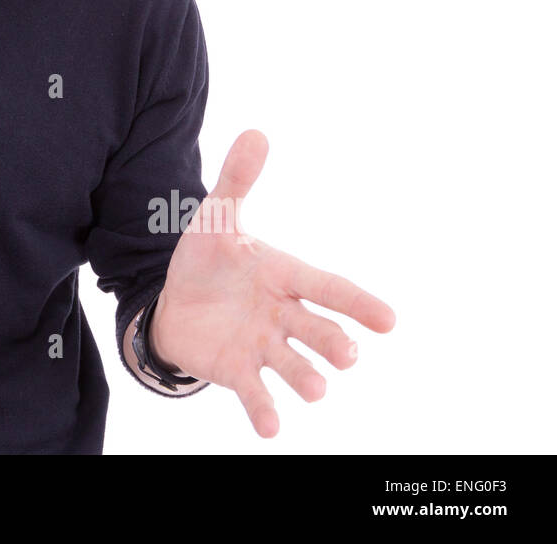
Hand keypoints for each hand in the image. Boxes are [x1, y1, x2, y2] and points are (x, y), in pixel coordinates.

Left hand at [148, 129, 395, 436]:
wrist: (171, 299)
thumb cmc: (206, 259)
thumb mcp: (216, 218)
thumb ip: (237, 180)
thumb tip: (257, 131)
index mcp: (284, 276)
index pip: (328, 287)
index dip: (358, 303)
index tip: (390, 321)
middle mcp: (281, 315)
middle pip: (316, 329)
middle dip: (334, 342)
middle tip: (349, 355)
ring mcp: (262, 346)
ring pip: (292, 365)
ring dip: (306, 378)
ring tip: (316, 388)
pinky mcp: (237, 371)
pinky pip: (256, 394)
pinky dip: (264, 411)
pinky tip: (271, 428)